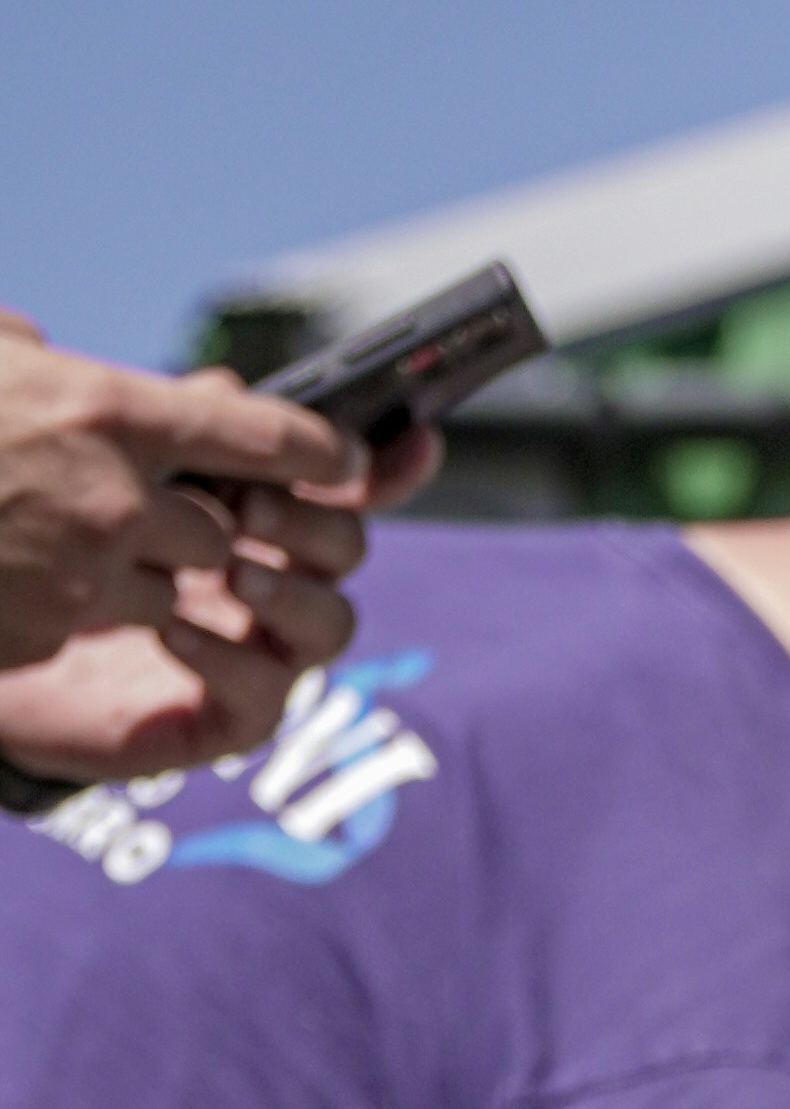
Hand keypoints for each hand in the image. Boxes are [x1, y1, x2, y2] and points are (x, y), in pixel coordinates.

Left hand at [0, 320, 405, 759]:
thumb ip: (179, 428)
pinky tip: (171, 623)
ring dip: (288, 591)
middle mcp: (271, 582)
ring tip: (229, 567)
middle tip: (251, 506)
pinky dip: (226, 654)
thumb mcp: (115, 468)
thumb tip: (228, 390)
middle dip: (313, 522)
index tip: (417, 439)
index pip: (341, 489)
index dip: (386, 466)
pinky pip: (262, 693)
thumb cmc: (52, 547)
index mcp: (257, 517)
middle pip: (348, 549)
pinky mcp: (225, 718)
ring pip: (331, 625)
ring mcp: (258, 653)